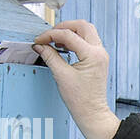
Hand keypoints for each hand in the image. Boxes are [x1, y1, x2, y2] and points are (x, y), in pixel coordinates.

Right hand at [32, 20, 119, 138]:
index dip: (50, 35)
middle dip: (63, 27)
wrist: (92, 112)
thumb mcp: (61, 75)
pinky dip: (75, 40)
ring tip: (54, 41)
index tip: (39, 40)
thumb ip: (50, 56)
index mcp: (92, 55)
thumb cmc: (80, 99)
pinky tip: (63, 47)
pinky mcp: (98, 59)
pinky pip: (87, 41)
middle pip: (82, 26)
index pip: (68, 35)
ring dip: (70, 32)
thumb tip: (39, 45)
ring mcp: (101, 55)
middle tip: (48, 35)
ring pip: (86, 31)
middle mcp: (100, 52)